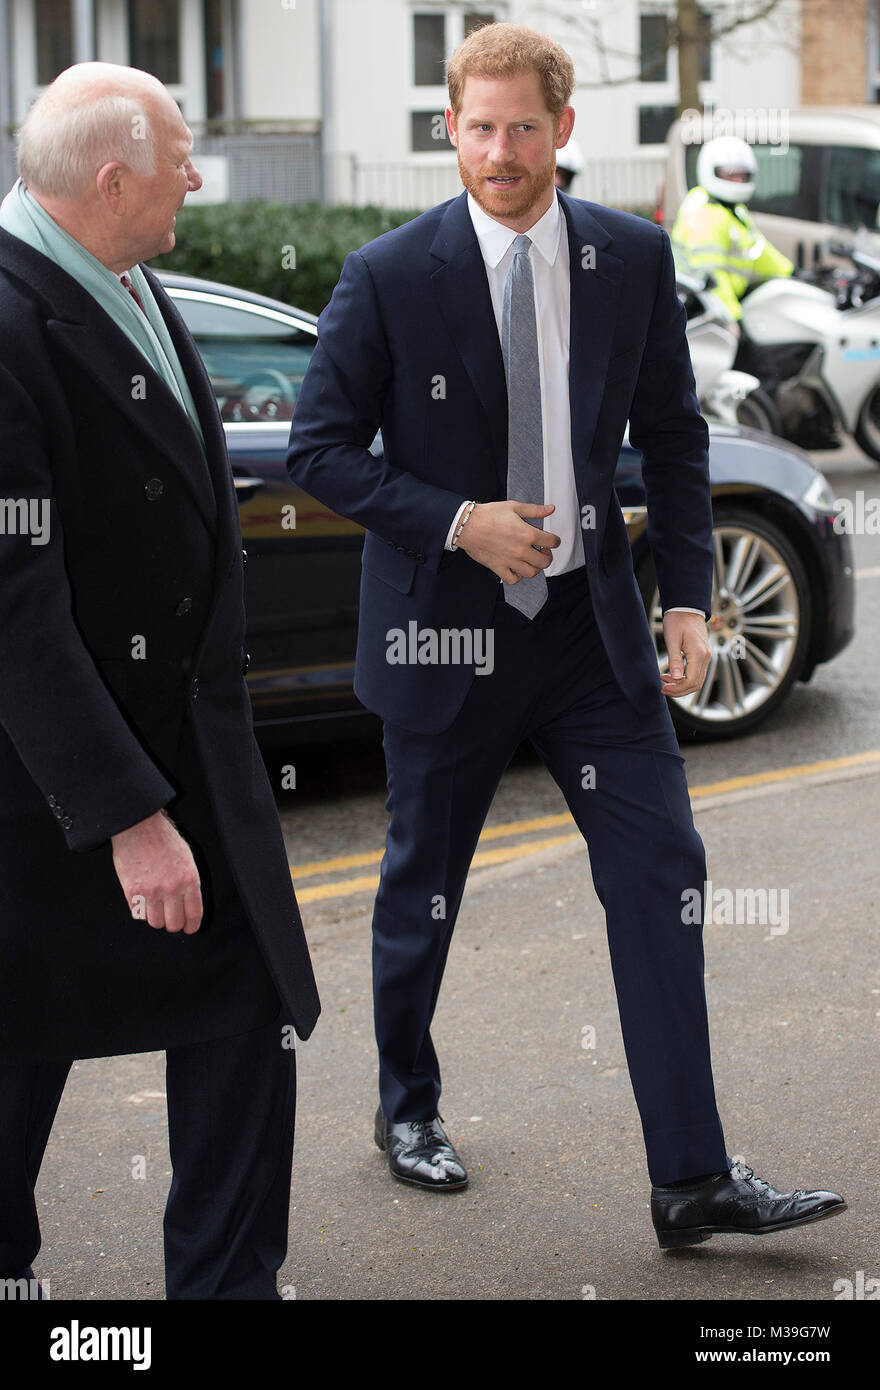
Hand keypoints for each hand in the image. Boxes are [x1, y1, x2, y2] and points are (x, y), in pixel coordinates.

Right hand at [111, 810, 202, 934]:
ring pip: (156, 923)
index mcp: (190, 879)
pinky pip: (139, 914)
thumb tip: (188, 902)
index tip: (189, 928)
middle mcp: (172, 889)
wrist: (138, 825)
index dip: (192, 925)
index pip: (194, 914)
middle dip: (173, 924)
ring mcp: (151, 891)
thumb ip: (188, 881)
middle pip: (174, 924)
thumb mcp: (186, 857)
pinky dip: (141, 912)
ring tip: (155, 908)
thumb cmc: (163, 838)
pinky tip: (143, 902)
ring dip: (156, 919)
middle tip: (170, 919)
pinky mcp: (132, 891)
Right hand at [456, 501, 559, 581]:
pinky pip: (513, 579)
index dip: (555, 541)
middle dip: (547, 556)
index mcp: (527, 534)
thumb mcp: (514, 507)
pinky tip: (517, 568)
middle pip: (545, 561)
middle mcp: (521, 550)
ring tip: (531, 560)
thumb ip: (534, 510)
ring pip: (531, 573)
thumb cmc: (488, 515)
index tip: (552, 540)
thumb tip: (550, 509)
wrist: (467, 525)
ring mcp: (510, 561)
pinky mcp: (498, 567)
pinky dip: (518, 576)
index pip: (551, 542)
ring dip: (535, 567)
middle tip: (543, 551)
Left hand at [660, 611, 710, 698]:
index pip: (691, 681)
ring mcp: (706, 656)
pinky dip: (685, 678)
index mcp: (698, 654)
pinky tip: (672, 675)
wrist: (687, 608)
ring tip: (665, 682)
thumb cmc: (677, 620)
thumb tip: (676, 678)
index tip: (663, 688)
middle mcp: (705, 657)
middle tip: (663, 689)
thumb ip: (675, 660)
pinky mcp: (703, 655)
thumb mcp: (672, 640)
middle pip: (696, 684)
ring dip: (682, 685)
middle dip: (679, 690)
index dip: (677, 689)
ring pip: (697, 680)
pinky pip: (697, 672)